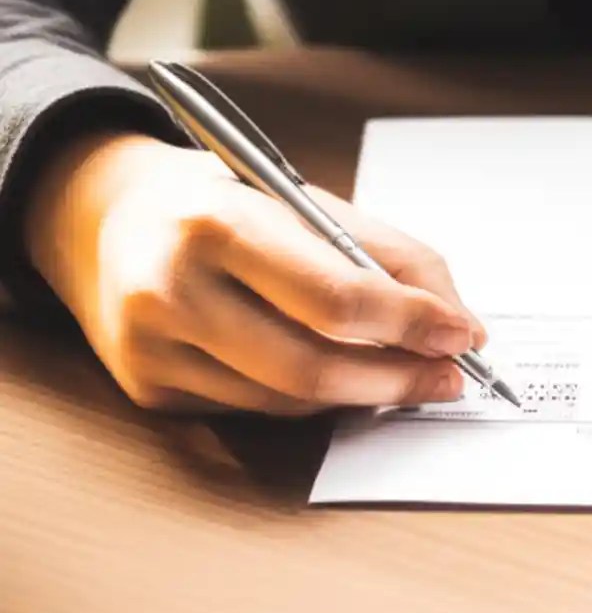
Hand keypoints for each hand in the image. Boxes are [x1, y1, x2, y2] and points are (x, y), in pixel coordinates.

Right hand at [24, 132, 485, 415]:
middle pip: (311, 367)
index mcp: (218, 223)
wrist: (109, 217)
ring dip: (363, 394)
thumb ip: (391, 256)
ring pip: (289, 401)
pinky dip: (312, 400)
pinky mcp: (150, 388)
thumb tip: (459, 325)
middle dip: (397, 378)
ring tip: (406, 374)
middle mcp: (172, 289)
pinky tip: (338, 376)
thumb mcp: (307, 202)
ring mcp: (153, 348)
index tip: (462, 334)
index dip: (409, 324)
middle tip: (448, 376)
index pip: (334, 297)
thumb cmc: (227, 206)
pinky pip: (258, 410)